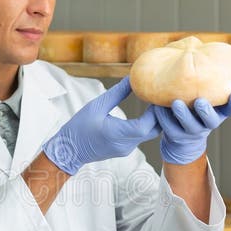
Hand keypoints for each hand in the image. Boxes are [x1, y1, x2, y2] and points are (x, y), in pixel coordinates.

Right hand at [43, 76, 159, 175]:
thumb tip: (132, 79)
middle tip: (161, 98)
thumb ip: (117, 93)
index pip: (145, 126)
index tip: (157, 97)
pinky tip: (145, 113)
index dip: (155, 112)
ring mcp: (126, 149)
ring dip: (154, 120)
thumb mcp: (96, 106)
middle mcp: (125, 145)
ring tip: (155, 102)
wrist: (69, 151)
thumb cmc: (79, 127)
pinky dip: (145, 125)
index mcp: (116, 134)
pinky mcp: (125, 149)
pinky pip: (140, 137)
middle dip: (159, 115)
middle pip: (153, 131)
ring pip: (149, 135)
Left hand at [154, 93, 230, 164]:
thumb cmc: (193, 110)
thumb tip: (215, 53)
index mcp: (217, 113)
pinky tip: (156, 107)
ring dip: (183, 115)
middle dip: (206, 111)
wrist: (179, 135)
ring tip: (176, 103)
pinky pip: (168, 126)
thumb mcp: (202, 102)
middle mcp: (207, 124)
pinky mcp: (175, 135)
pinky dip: (162, 116)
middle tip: (200, 102)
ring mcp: (191, 132)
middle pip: (210, 121)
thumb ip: (206, 88)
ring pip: (189, 125)